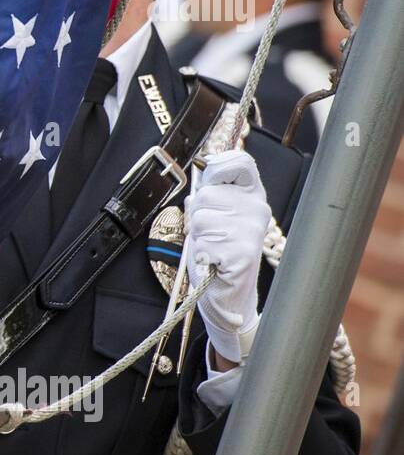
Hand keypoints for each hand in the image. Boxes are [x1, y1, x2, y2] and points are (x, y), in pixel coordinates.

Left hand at [184, 150, 268, 364]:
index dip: (216, 168)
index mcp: (252, 195)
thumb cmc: (217, 250)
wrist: (227, 293)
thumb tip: (201, 166)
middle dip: (197, 215)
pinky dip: (202, 254)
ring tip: (213, 247)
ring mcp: (252, 231)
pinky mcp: (242, 253)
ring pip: (200, 218)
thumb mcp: (214, 213)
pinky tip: (214, 261)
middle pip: (206, 194)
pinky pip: (203, 242)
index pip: (239, 161)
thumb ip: (210, 191)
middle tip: (210, 233)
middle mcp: (257, 209)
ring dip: (198, 236)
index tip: (211, 184)